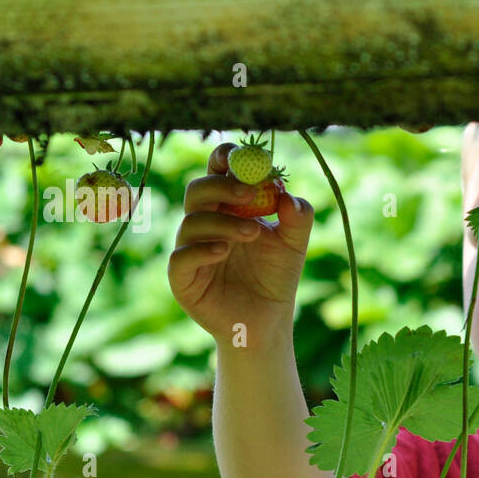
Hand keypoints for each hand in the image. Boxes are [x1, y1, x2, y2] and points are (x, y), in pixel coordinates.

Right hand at [169, 142, 314, 345]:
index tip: (241, 156)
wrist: (268, 321)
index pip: (216, 173)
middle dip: (222, 186)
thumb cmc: (275, 277)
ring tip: (253, 233)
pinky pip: (180, 258)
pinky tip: (224, 251)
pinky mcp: (183, 279)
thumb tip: (289, 196)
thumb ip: (298, 218)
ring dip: (223, 223)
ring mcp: (190, 250)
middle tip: (250, 193)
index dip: (223, 159)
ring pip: (191, 222)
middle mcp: (204, 223)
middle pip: (198, 190)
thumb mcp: (294, 244)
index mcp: (227, 207)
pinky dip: (201, 250)